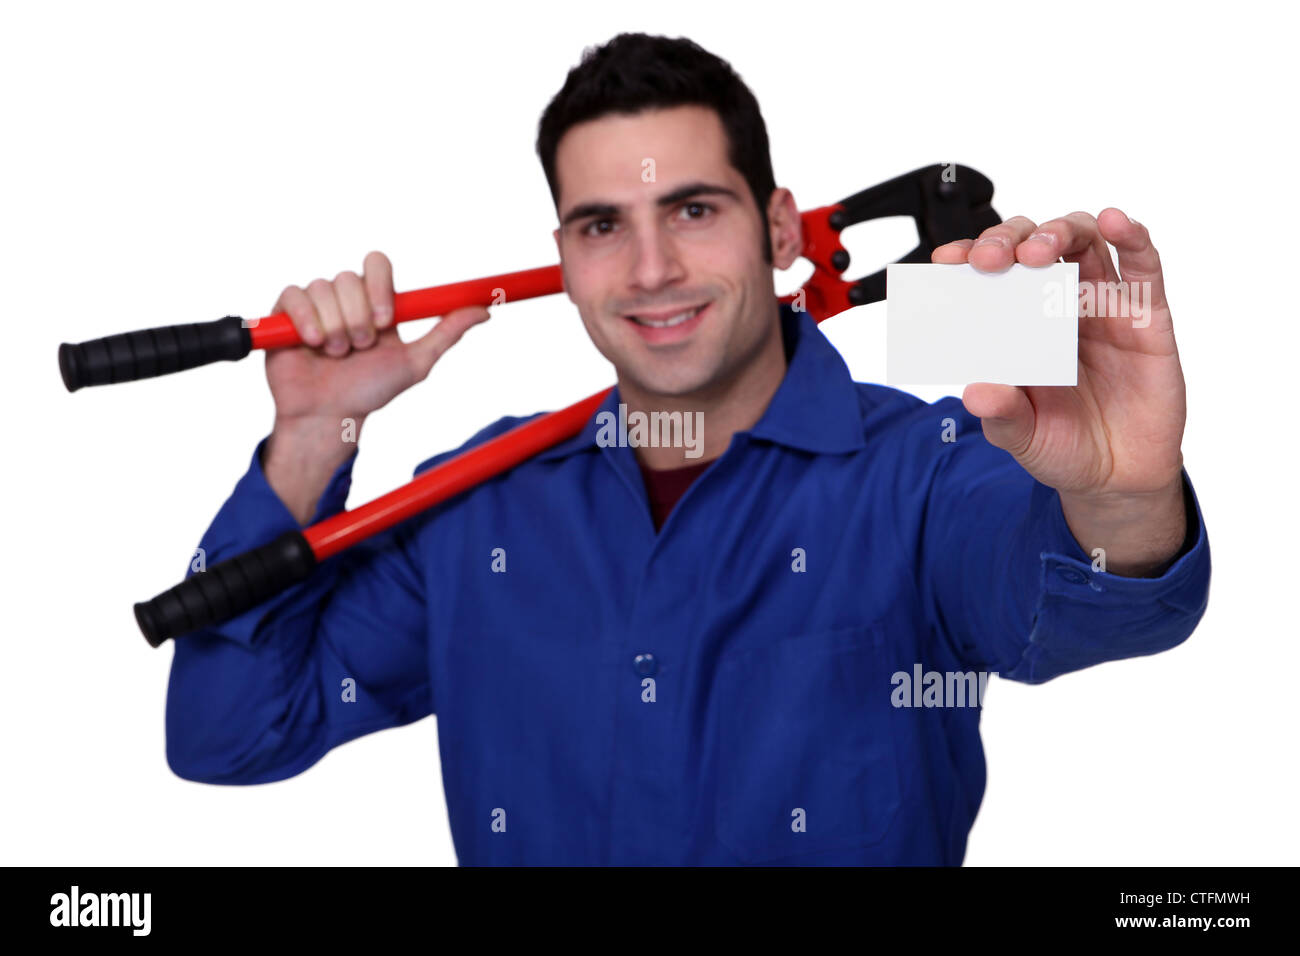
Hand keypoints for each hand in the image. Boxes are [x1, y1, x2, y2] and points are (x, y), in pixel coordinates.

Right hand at [261, 250, 489, 523]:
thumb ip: (447, 333)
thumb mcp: (415, 363)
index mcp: (375, 301)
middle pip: (349, 279)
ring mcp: (315, 303)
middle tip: (359, 348)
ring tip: (336, 354)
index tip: (385, 321)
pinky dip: (306, 320)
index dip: (379, 287)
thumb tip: (486, 310)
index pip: (378, 264)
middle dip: (356, 319)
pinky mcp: (285, 312)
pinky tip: (312, 343)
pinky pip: (294, 295)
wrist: (330, 415)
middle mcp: (346, 297)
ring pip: (322, 288)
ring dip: (334, 328)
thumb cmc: (370, 391)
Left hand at [932, 210, 1187, 573]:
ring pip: (1084, 242)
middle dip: (1010, 240)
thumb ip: (1000, 414)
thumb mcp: (1020, 436)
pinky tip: (1113, 221)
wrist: (1118, 477)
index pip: (992, 275)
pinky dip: (1132, 235)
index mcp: (1018, 325)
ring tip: (1039, 251)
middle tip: (992, 259)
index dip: (970, 257)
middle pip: (1035, 245)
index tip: (948, 259)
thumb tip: (975, 394)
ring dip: (1060, 232)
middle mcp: (1058, 306)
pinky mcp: (1147, 316)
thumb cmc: (1063, 445)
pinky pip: (1144, 265)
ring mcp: (1103, 305)